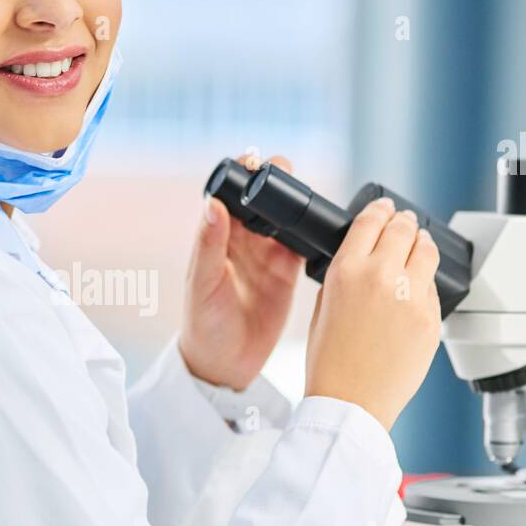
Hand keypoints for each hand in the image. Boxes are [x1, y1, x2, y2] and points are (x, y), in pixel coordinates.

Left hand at [178, 153, 305, 390]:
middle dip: (276, 180)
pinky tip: (323, 226)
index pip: (230, 195)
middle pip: (262, 200)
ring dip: (296, 204)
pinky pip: (304, 244)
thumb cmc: (203, 326)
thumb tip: (213, 205)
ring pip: (285, 218)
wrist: (225, 366)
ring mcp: (266, 255)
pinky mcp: (287, 272)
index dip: (242, 174)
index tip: (254, 160)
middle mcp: (242, 241)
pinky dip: (313, 233)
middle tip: (287, 169)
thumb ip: (209, 246)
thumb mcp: (204, 285)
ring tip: (309, 195)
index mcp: (217, 237)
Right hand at [304, 196, 441, 430]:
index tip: (385, 208)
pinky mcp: (431, 319)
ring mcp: (411, 297)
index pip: (371, 221)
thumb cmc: (330, 363)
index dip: (380, 209)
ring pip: (428, 250)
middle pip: (403, 228)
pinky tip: (416, 290)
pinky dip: (426, 283)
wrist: (350, 403)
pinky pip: (434, 288)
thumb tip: (363, 259)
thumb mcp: (321, 308)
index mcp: (346, 270)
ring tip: (419, 245)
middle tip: (404, 222)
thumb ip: (343, 277)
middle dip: (404, 222)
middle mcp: (381, 276)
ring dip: (422, 243)